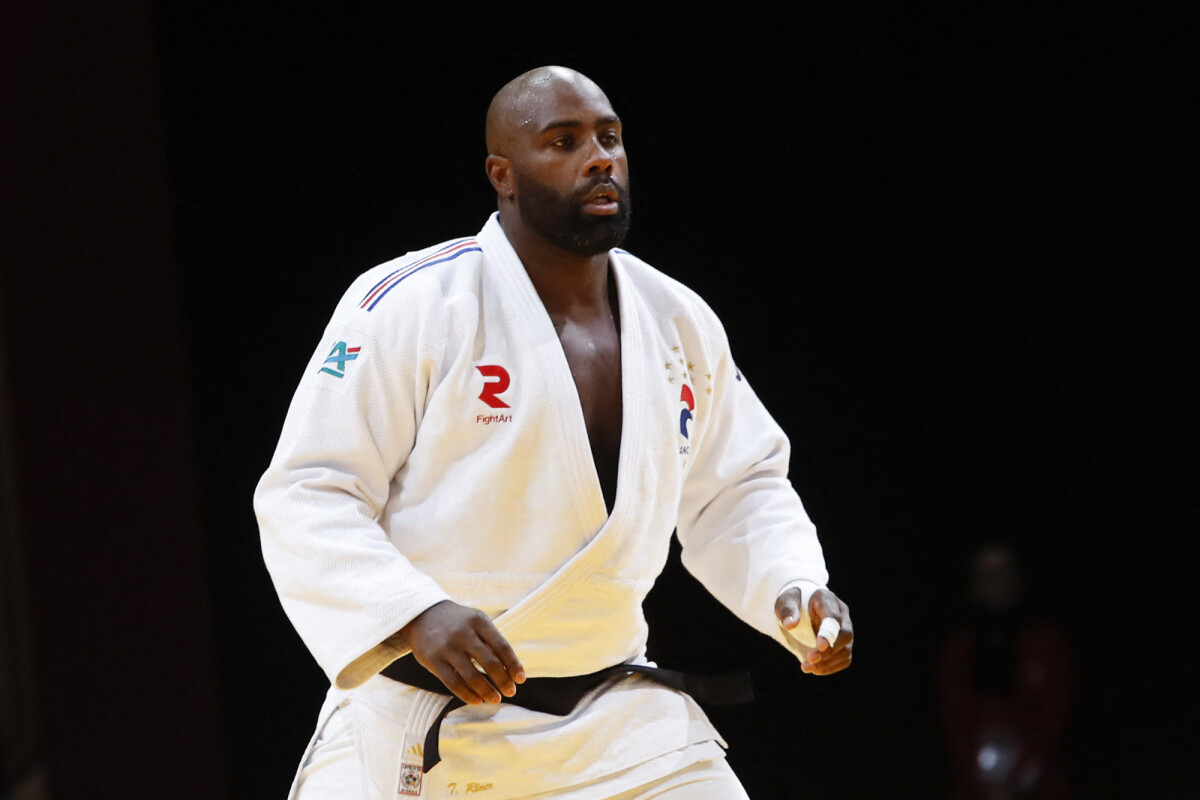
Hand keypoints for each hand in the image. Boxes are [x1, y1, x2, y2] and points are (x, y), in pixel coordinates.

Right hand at [401, 600, 525, 704]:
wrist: (422, 614)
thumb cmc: (459, 622)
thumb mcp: (476, 622)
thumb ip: (492, 641)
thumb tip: (511, 670)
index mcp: (479, 621)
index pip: (502, 646)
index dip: (513, 665)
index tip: (521, 679)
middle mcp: (463, 633)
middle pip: (490, 662)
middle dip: (503, 681)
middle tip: (510, 692)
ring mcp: (447, 647)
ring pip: (472, 676)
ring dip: (487, 691)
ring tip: (495, 699)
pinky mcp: (433, 660)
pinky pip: (453, 683)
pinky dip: (467, 695)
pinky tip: (477, 700)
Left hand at [775, 587, 853, 675]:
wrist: (800, 607)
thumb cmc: (793, 602)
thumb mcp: (785, 601)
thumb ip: (787, 610)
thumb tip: (790, 625)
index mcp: (827, 600)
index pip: (834, 617)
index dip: (829, 633)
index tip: (820, 646)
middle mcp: (841, 614)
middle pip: (845, 635)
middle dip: (829, 651)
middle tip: (809, 660)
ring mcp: (844, 630)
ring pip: (845, 650)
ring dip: (828, 662)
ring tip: (807, 667)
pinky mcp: (842, 644)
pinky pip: (843, 659)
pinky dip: (830, 667)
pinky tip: (815, 669)